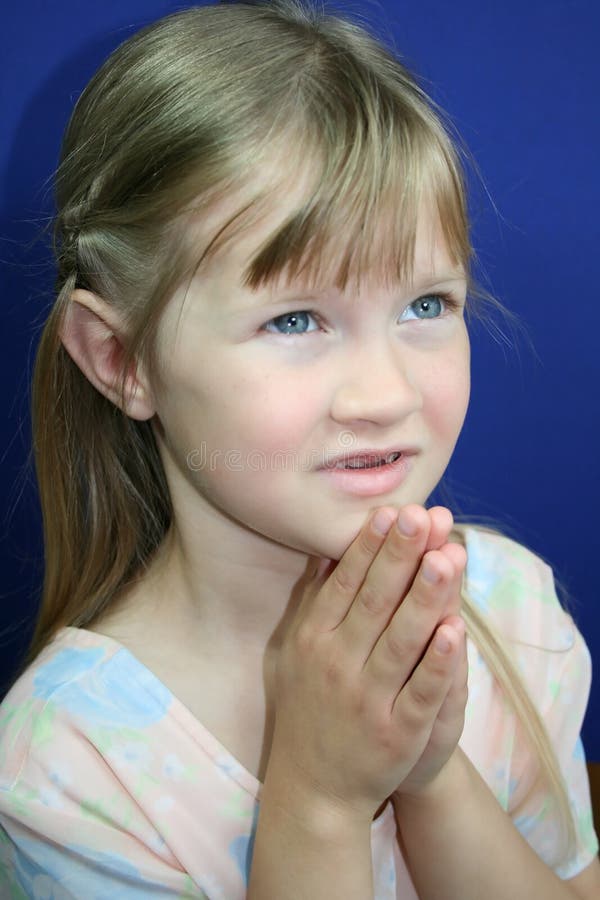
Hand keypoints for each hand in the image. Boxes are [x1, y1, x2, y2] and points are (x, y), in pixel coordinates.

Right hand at [267, 504, 466, 823]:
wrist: (314, 787)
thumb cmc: (307, 707)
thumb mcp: (294, 651)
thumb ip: (313, 602)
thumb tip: (327, 551)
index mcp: (313, 639)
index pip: (345, 583)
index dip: (370, 546)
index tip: (392, 510)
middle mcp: (337, 664)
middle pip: (374, 602)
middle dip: (400, 556)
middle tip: (422, 515)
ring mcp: (368, 699)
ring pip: (401, 641)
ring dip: (424, 598)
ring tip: (446, 558)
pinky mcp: (398, 733)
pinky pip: (421, 693)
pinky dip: (438, 663)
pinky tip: (455, 631)